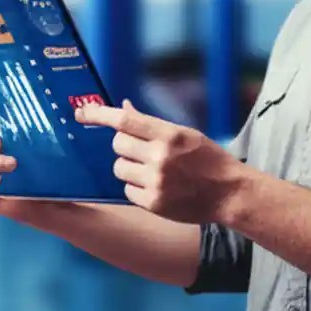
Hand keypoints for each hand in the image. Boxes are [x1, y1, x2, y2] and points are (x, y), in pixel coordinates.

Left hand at [74, 100, 244, 223]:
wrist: (229, 193)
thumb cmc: (207, 159)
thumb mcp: (184, 133)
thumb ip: (152, 124)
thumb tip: (123, 107)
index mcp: (169, 135)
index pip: (124, 121)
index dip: (99, 115)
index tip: (81, 112)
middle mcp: (160, 157)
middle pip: (117, 145)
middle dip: (124, 145)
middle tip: (139, 149)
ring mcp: (156, 182)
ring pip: (119, 168)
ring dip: (128, 167)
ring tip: (151, 170)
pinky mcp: (154, 203)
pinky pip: (127, 190)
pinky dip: (136, 187)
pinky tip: (156, 187)